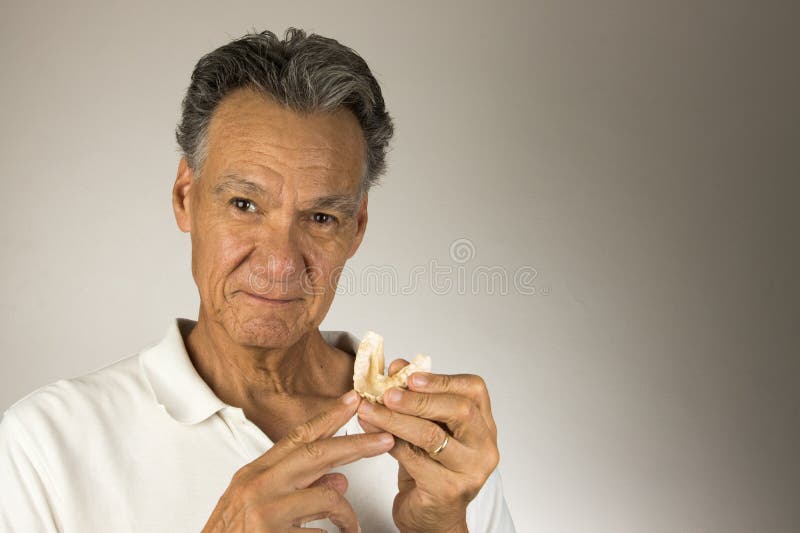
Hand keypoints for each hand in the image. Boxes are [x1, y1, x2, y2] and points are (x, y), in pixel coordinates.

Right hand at [201, 390, 393, 532]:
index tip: (353, 400)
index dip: (328, 417)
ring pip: (327, 495)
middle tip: (384, 439)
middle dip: (356, 444)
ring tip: (351, 528)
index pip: (297, 437)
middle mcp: (258, 486)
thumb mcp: (261, 506)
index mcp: (254, 474)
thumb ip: (298, 489)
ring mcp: (265, 510)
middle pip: (317, 453)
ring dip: (347, 514)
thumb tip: (339, 481)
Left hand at [357, 361, 499, 532]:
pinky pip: (415, 460)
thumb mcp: (426, 430)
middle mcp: (484, 447)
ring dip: (396, 419)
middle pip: (459, 411)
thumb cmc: (430, 472)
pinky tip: (371, 431)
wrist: (432, 521)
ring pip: (432, 436)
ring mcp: (470, 471)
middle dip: (419, 399)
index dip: (442, 379)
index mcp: (484, 426)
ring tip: (370, 409)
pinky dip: (389, 442)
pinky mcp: (448, 490)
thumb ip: (417, 400)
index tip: (411, 375)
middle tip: (388, 393)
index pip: (474, 390)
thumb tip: (397, 367)